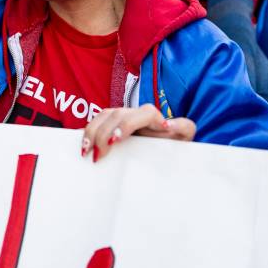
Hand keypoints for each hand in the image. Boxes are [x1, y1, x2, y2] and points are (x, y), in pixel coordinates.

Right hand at [80, 104, 195, 162]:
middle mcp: (137, 113)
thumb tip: (170, 123)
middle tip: (98, 155)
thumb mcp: (184, 136)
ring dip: (92, 131)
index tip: (115, 140)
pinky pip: (98, 121)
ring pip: (105, 115)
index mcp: (155, 116)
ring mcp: (124, 116)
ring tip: (86, 151)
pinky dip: (88, 131)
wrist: (169, 146)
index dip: (127, 124)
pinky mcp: (114, 123)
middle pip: (118, 115)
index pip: (144, 113)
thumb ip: (183, 127)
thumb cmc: (176, 142)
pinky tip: (83, 146)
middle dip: (104, 133)